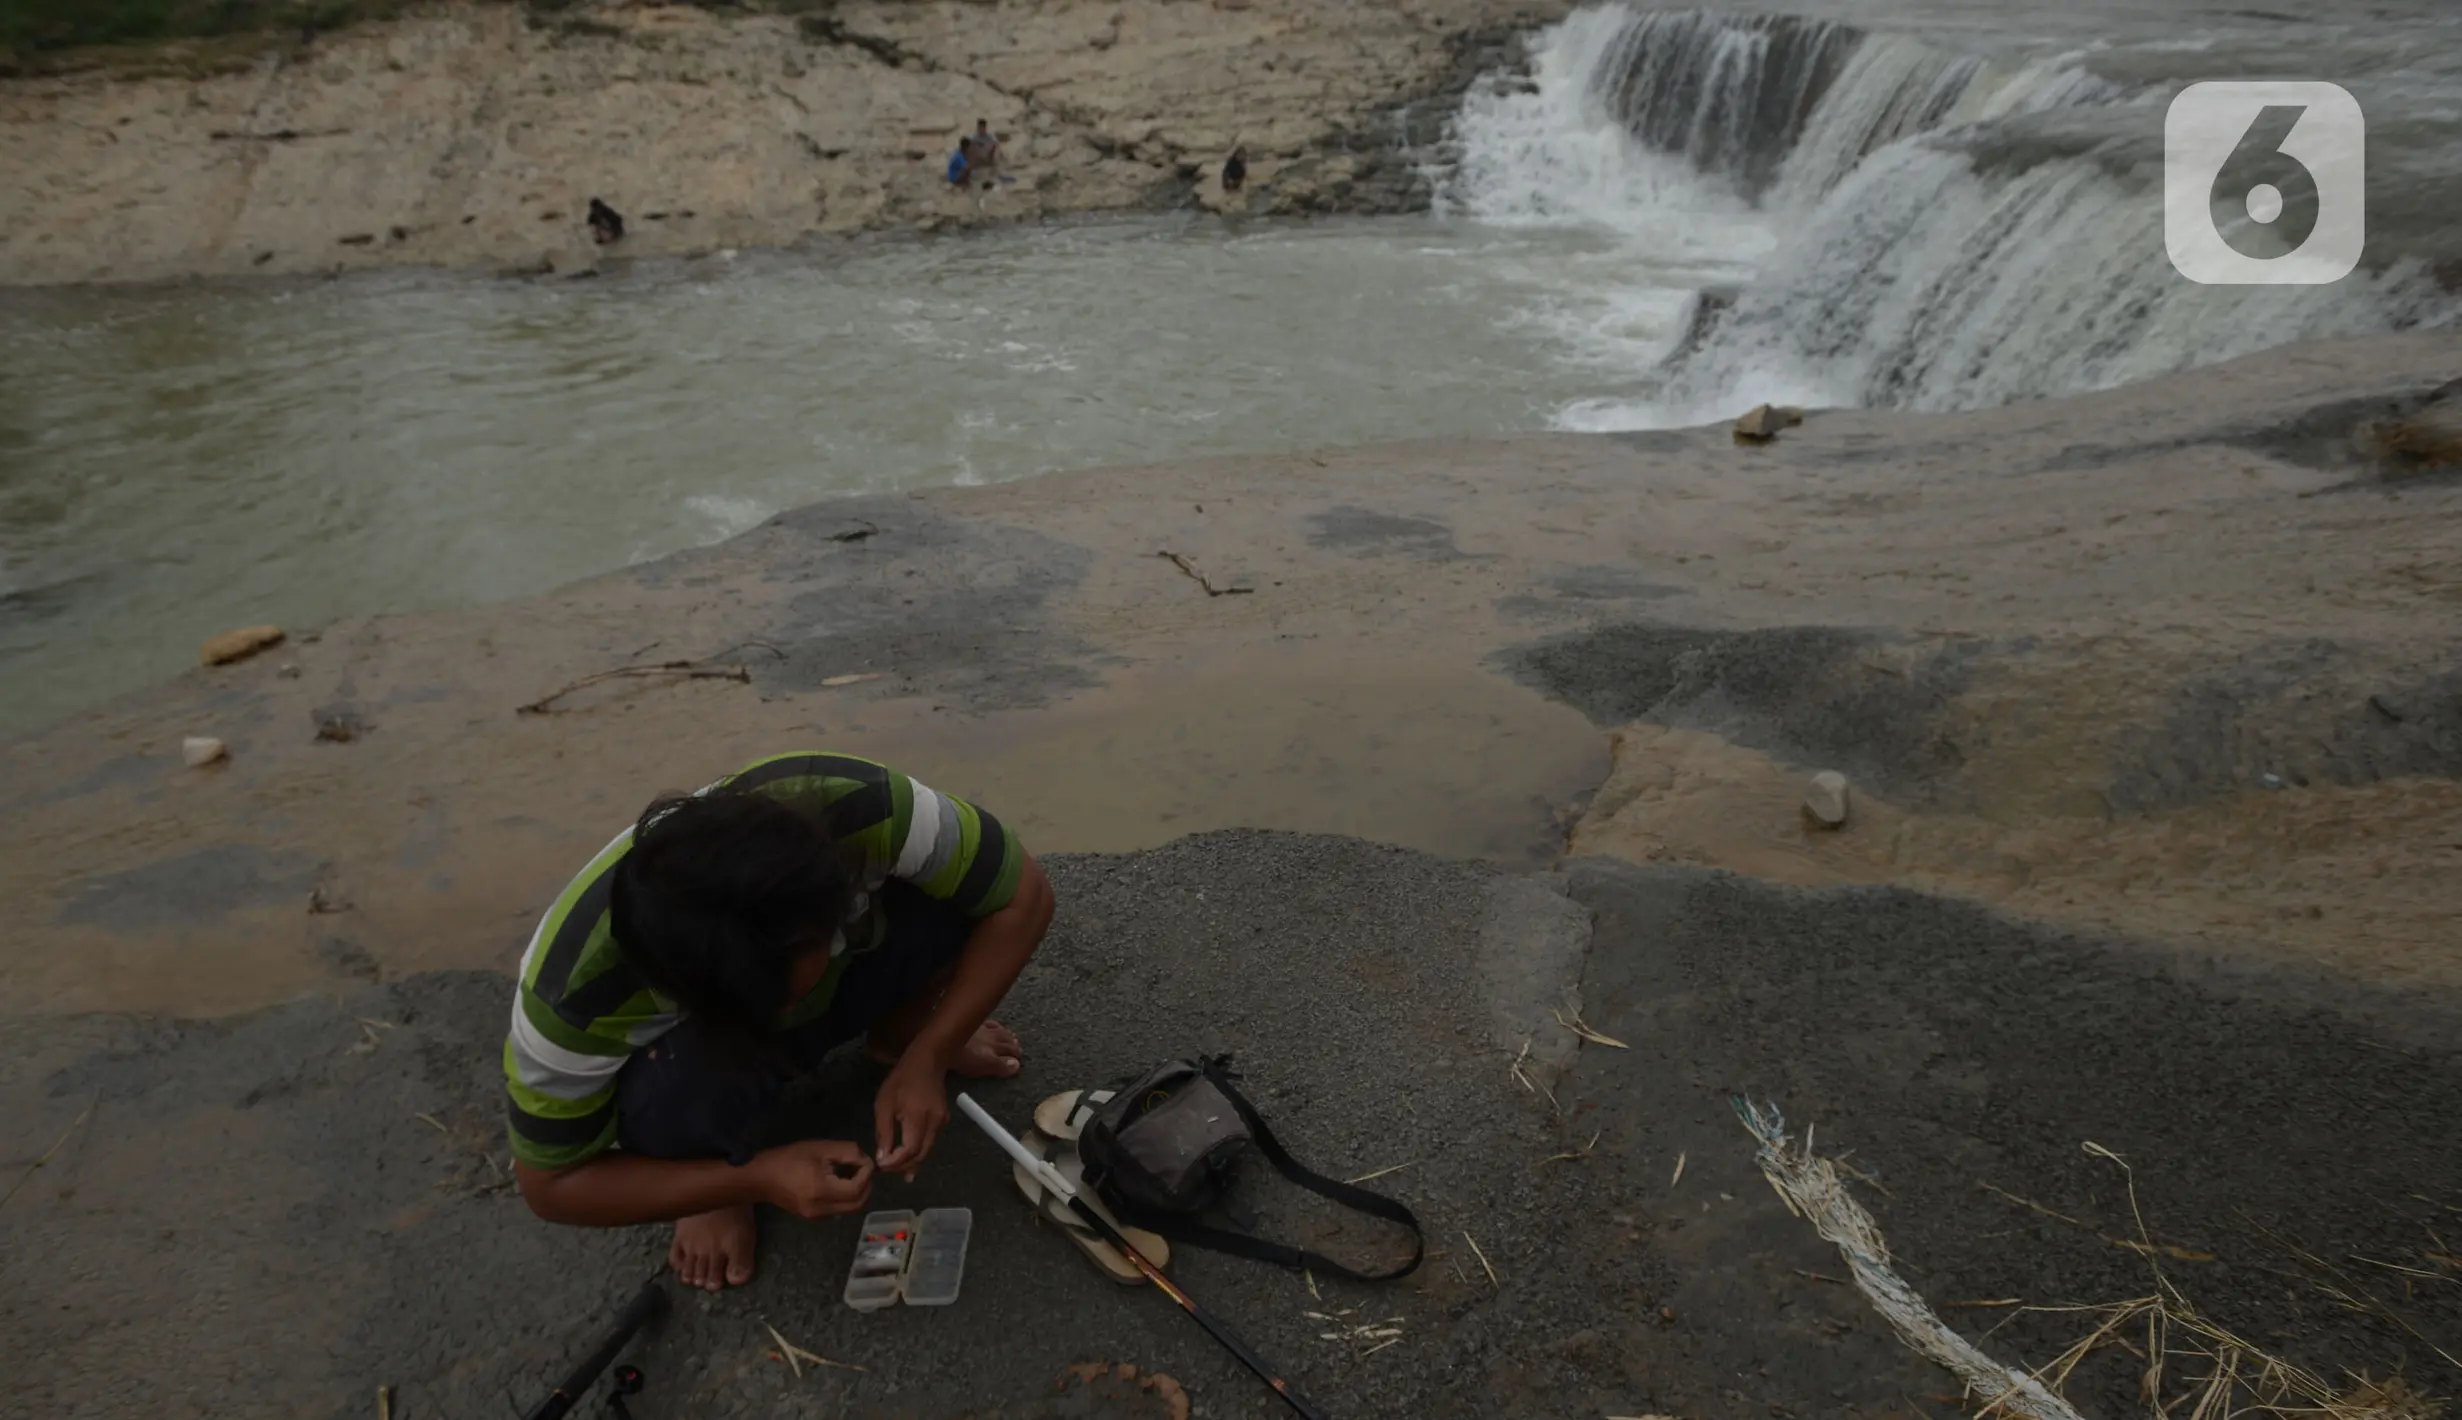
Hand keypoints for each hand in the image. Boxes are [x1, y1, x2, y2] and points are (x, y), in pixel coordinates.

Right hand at [755, 1139, 874, 1219]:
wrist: (760, 1178)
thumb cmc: (788, 1158)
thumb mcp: (820, 1148)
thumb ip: (847, 1152)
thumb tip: (865, 1160)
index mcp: (822, 1191)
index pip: (857, 1189)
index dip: (866, 1174)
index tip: (865, 1160)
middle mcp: (821, 1209)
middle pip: (857, 1204)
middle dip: (866, 1186)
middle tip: (863, 1169)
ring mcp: (817, 1217)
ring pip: (849, 1209)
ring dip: (857, 1193)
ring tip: (852, 1173)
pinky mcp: (812, 1217)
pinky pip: (838, 1210)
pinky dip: (845, 1198)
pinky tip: (839, 1182)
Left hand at [874, 1054, 949, 1179]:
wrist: (927, 1062)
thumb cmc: (901, 1080)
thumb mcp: (884, 1104)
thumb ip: (883, 1132)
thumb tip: (883, 1158)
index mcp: (917, 1117)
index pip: (910, 1150)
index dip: (896, 1162)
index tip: (881, 1166)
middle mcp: (934, 1123)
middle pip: (921, 1154)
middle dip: (904, 1166)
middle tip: (887, 1170)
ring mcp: (942, 1122)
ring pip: (928, 1150)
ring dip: (912, 1161)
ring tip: (896, 1168)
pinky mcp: (944, 1120)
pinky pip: (931, 1141)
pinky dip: (919, 1151)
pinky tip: (909, 1155)